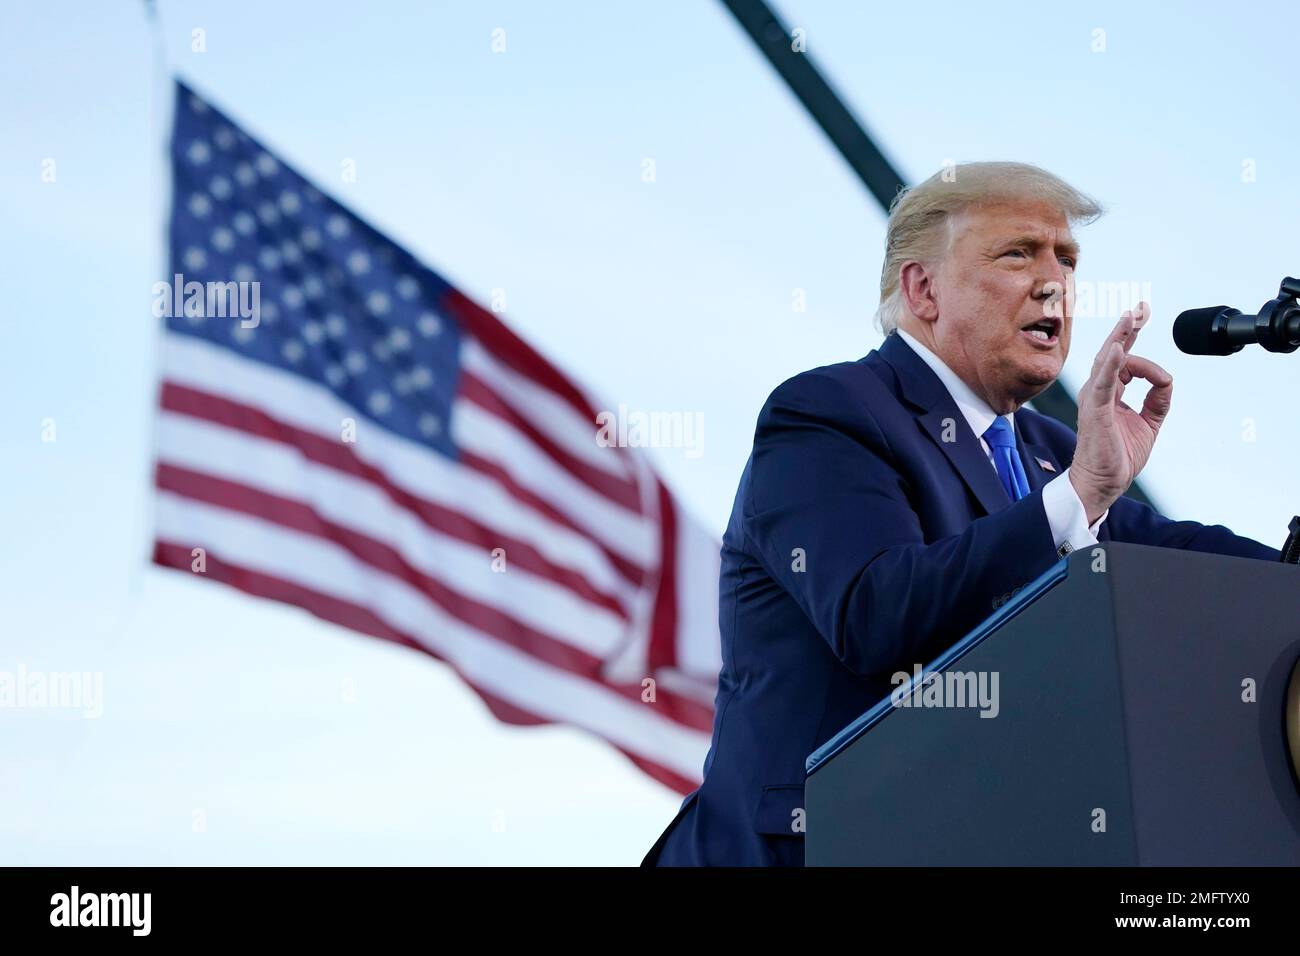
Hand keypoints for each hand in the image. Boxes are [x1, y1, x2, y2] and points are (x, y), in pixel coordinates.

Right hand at [1069, 302, 1172, 523]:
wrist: (1101, 483)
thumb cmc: (1116, 457)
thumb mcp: (1148, 424)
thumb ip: (1157, 401)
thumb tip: (1167, 381)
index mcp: (1108, 395)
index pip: (1121, 361)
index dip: (1131, 339)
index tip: (1142, 321)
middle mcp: (1097, 393)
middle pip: (1111, 354)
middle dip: (1125, 330)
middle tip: (1138, 309)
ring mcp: (1094, 401)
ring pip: (1107, 363)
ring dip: (1119, 339)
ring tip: (1130, 319)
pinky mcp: (1096, 412)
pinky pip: (1103, 383)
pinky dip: (1111, 366)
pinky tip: (1120, 349)